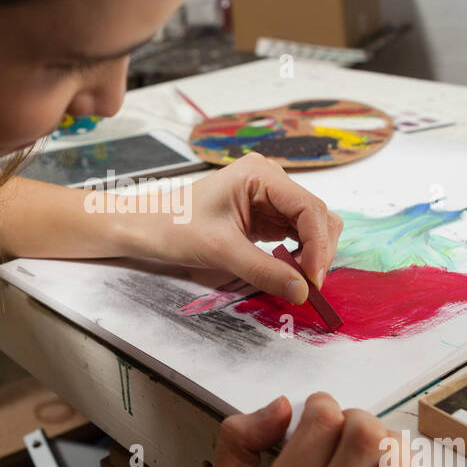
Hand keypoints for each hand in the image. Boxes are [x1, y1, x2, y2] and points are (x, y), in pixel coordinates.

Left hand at [143, 153, 342, 304]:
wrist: (147, 227)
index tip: (313, 280)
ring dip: (312, 254)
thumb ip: (263, 270)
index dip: (318, 245)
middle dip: (319, 251)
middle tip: (308, 287)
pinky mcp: (266, 214)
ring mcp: (270, 196)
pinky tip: (290, 271)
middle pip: (317, 215)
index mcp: (260, 174)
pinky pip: (296, 234)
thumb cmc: (175, 227)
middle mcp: (271, 180)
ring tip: (298, 281)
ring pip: (312, 226)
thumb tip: (303, 292)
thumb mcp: (220, 250)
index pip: (309, 207)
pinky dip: (300, 254)